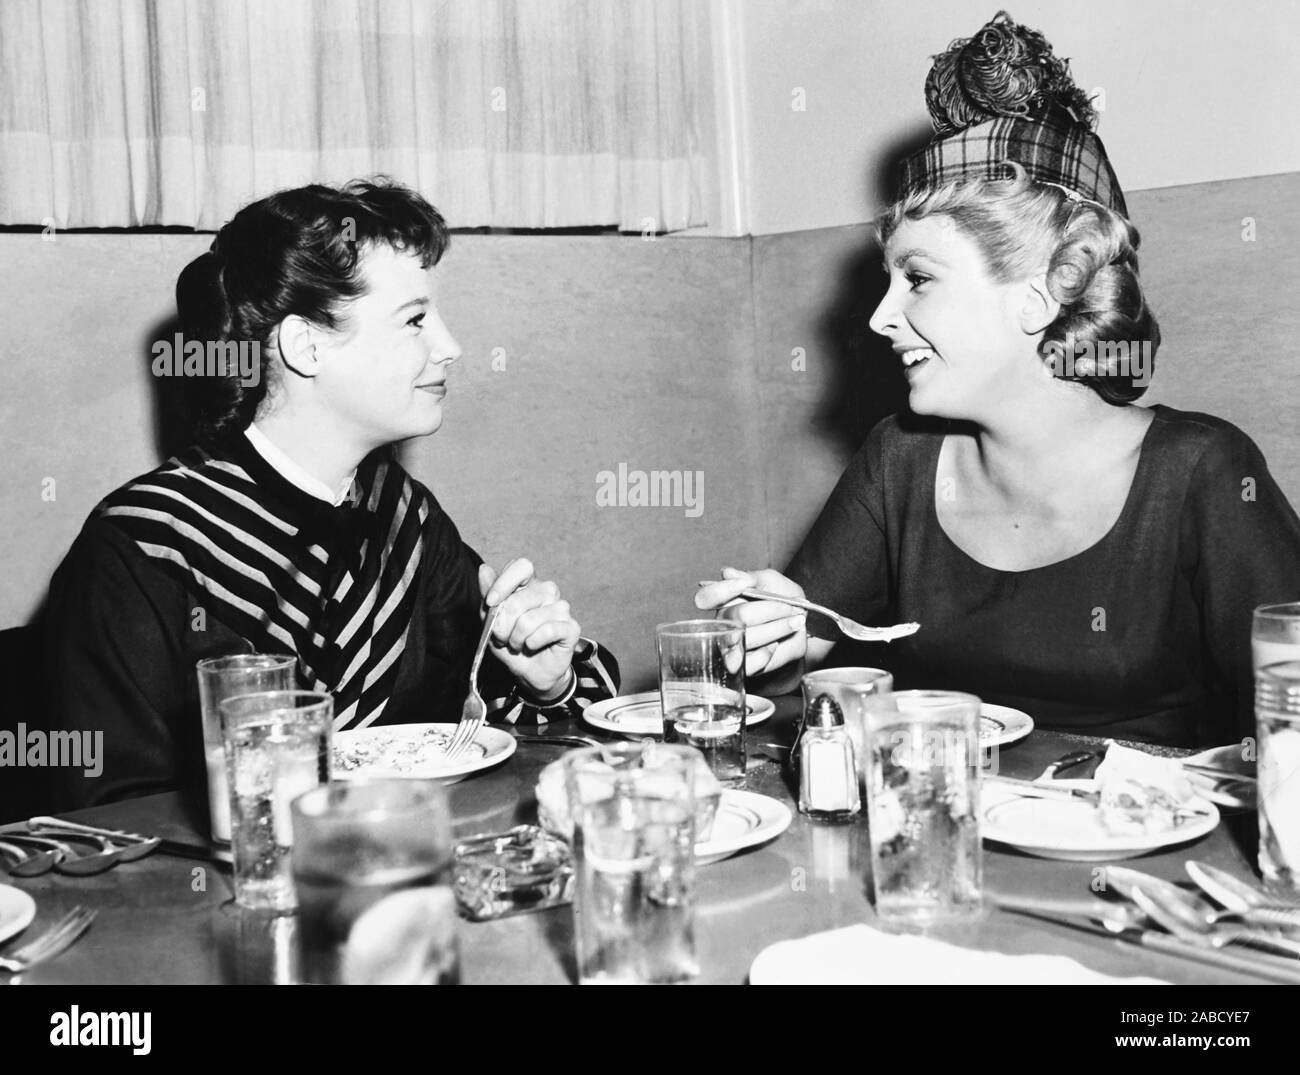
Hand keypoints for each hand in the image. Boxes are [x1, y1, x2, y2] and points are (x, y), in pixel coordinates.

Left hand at [479, 559, 579, 700]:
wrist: (528, 672)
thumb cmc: (510, 643)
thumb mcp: (491, 620)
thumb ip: (488, 595)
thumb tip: (484, 569)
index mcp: (529, 584)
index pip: (522, 566)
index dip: (504, 583)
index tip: (490, 603)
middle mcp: (548, 592)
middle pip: (520, 598)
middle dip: (503, 624)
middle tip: (502, 637)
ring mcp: (561, 608)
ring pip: (530, 619)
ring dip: (516, 638)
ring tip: (516, 644)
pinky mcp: (571, 628)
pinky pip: (547, 631)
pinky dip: (532, 643)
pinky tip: (532, 646)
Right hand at [694, 567, 807, 677]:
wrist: (802, 628)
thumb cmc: (783, 601)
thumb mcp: (773, 582)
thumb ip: (752, 577)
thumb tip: (727, 573)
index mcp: (725, 602)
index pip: (707, 597)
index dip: (723, 590)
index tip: (746, 583)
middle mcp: (723, 625)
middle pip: (739, 615)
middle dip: (771, 609)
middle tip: (790, 607)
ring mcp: (732, 648)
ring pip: (749, 638)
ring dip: (778, 628)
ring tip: (796, 622)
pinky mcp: (745, 667)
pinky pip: (753, 662)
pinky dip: (770, 652)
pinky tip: (777, 644)